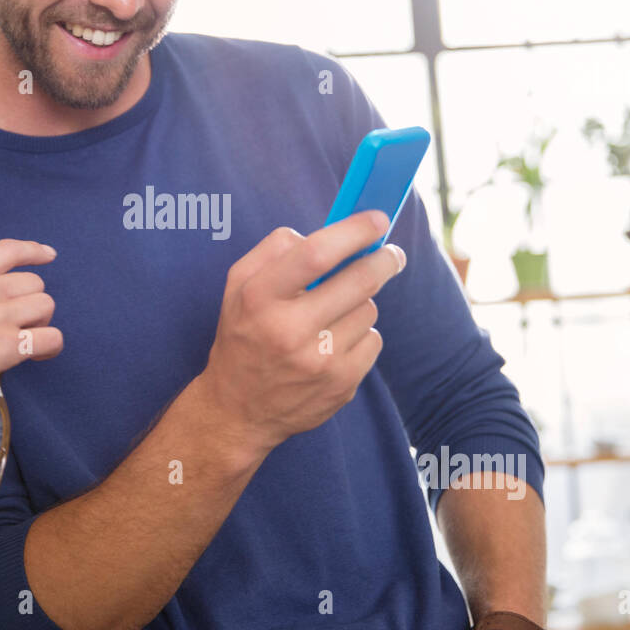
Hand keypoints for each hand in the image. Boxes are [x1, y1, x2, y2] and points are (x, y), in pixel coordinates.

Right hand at [0, 239, 63, 430]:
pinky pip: (51, 337)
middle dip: (32, 303)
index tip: (49, 256)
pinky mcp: (6, 345)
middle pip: (34, 283)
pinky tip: (38, 355)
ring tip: (25, 341)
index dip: (34, 252)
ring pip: (46, 306)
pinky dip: (50, 346)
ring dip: (41, 323)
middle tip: (19, 325)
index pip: (8, 250)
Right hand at [199, 210, 406, 462]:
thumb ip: (274, 250)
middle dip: (383, 260)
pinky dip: (361, 335)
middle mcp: (288, 331)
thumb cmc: (243, 336)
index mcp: (259, 299)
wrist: (238, 410)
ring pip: (369, 310)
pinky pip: (373, 341)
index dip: (354, 231)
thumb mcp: (238, 287)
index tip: (378, 219)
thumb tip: (327, 233)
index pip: (315, 254)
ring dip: (360, 303)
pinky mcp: (341, 385)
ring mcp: (318, 362)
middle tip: (391, 254)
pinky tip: (337, 342)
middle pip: (358, 281)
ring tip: (335, 313)